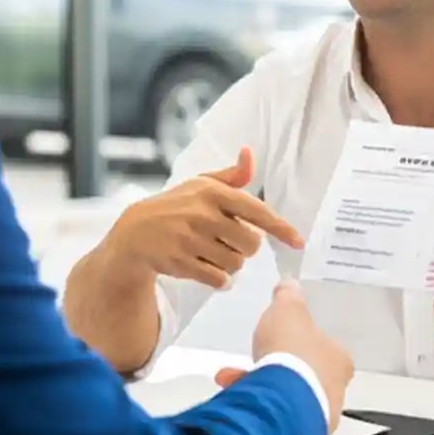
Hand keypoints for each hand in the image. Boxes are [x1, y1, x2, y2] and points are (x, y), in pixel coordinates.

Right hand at [101, 147, 303, 287]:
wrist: (134, 233)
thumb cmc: (175, 206)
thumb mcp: (201, 185)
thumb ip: (231, 176)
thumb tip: (250, 154)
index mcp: (212, 192)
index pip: (257, 211)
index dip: (281, 228)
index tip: (299, 242)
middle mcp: (202, 214)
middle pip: (251, 244)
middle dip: (245, 248)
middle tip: (228, 241)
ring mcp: (190, 239)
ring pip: (236, 264)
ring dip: (231, 264)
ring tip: (213, 253)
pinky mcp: (181, 262)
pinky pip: (218, 279)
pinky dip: (220, 280)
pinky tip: (208, 270)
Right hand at [215, 279, 353, 433]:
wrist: (282, 402)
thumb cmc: (291, 352)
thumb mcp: (287, 312)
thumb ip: (288, 298)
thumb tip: (290, 285)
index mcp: (339, 360)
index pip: (325, 349)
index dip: (300, 342)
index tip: (279, 339)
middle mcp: (334, 390)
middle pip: (303, 374)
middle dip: (273, 366)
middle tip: (251, 361)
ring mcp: (317, 415)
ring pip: (286, 396)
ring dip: (260, 385)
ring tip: (229, 379)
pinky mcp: (296, 434)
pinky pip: (274, 414)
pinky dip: (255, 404)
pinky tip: (233, 397)